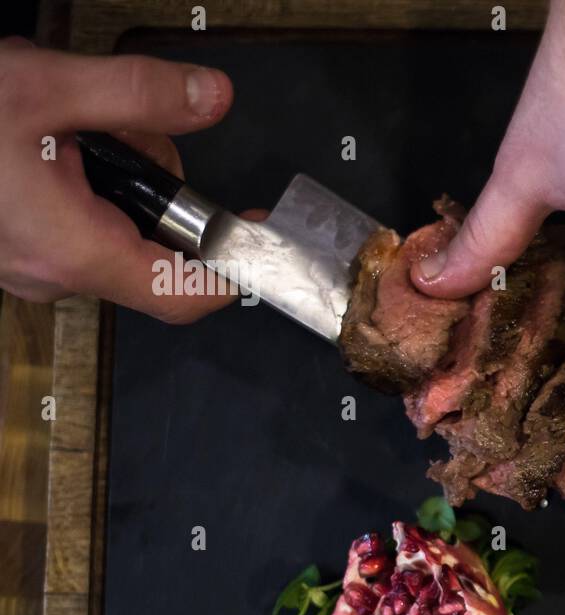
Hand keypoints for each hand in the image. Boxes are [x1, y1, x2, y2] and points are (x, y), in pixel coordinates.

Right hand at [0, 38, 237, 321]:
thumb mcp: (46, 87)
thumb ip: (138, 94)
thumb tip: (211, 97)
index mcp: (71, 251)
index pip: (182, 295)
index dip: (234, 272)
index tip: (259, 235)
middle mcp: (51, 274)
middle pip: (152, 252)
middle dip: (163, 190)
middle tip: (134, 127)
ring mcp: (27, 266)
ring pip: (113, 234)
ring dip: (120, 177)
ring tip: (76, 122)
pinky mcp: (12, 248)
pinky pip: (75, 227)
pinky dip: (85, 184)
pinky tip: (53, 141)